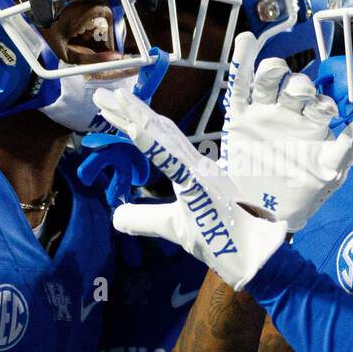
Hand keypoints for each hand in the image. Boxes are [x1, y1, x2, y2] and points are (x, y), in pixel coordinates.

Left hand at [92, 88, 287, 289]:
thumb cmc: (218, 238)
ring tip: (114, 99)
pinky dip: (151, 144)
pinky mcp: (200, 185)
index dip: (135, 120)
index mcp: (191, 169)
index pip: (159, 138)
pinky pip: (171, 161)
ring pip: (163, 137)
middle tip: (101, 94)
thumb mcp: (170, 227)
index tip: (110, 107)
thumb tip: (116, 217)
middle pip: (158, 130)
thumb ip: (144, 219)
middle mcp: (196, 163)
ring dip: (137, 116)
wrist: (251, 256)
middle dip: (129, 111)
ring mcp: (199, 172)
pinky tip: (132, 129)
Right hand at [221, 32, 352, 230]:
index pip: (320, 100)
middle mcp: (289, 114)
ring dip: (275, 71)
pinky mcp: (241, 120)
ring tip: (275, 73)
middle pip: (295, 85)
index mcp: (312, 124)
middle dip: (300, 86)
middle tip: (299, 99)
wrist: (267, 213)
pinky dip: (242, 62)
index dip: (323, 100)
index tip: (324, 110)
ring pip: (269, 80)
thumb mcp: (331, 173)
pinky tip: (246, 42)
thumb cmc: (304, 194)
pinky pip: (240, 87)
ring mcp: (264, 115)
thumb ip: (346, 147)